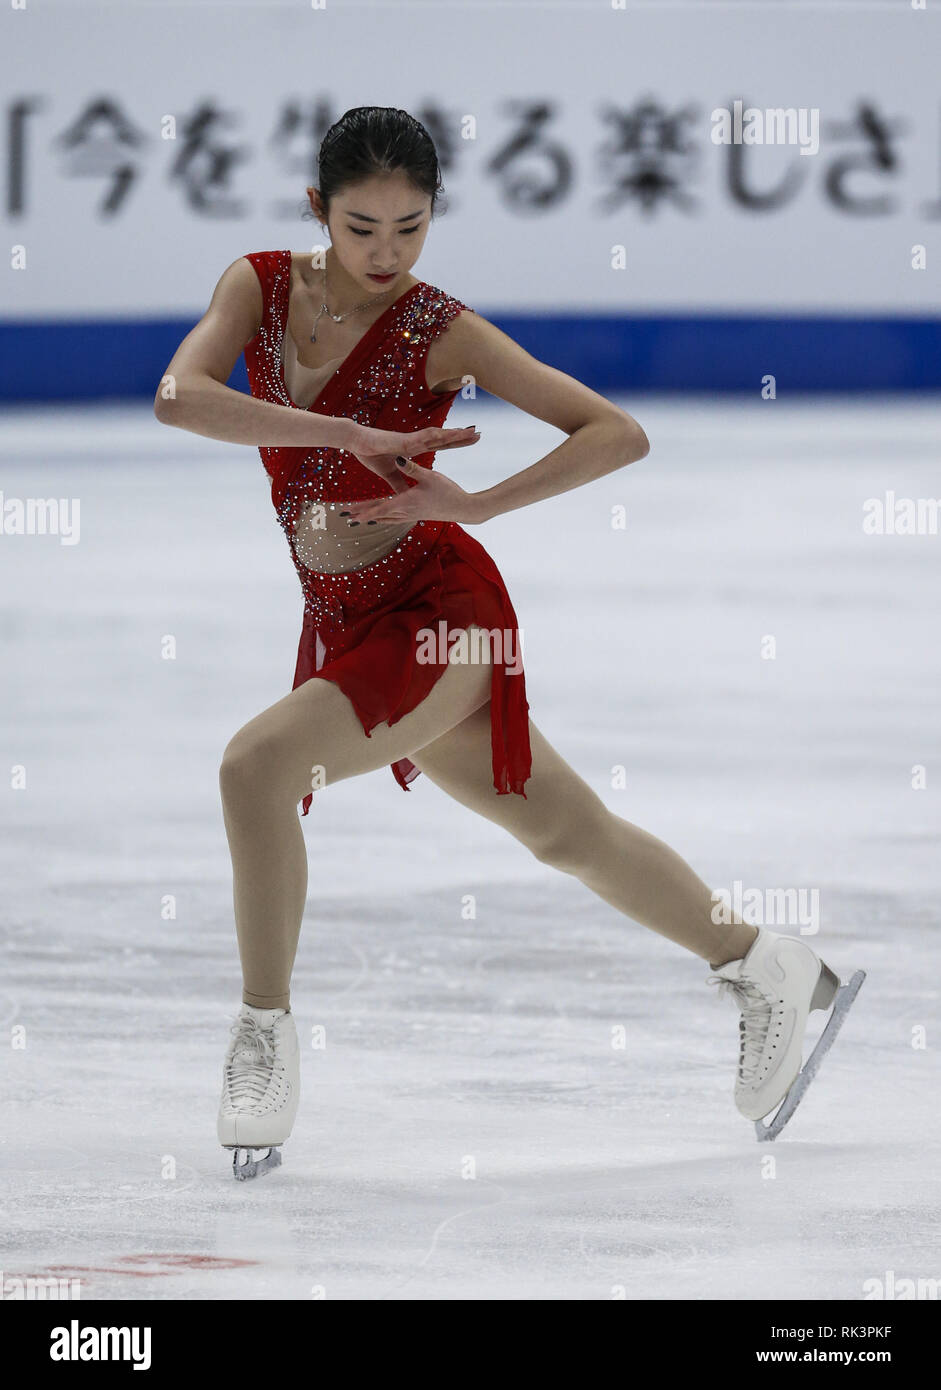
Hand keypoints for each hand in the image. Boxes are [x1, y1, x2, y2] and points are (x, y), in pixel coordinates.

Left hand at [341, 456, 490, 525]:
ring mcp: (411, 515)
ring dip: (372, 517)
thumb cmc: (448, 491)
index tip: (350, 512)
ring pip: (386, 518)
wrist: (463, 508)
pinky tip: (382, 518)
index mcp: (406, 502)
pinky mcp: (416, 514)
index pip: (380, 507)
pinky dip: (384, 518)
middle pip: (379, 514)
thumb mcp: (430, 476)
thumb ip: (412, 468)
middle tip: (346, 516)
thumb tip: (398, 458)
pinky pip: (395, 518)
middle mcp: (406, 511)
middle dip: (362, 514)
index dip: (364, 509)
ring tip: (359, 519)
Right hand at [345, 422, 480, 493]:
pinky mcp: (401, 441)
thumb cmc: (371, 454)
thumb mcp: (390, 473)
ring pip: (436, 435)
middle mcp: (415, 442)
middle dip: (460, 436)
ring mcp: (409, 440)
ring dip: (452, 433)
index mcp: (415, 448)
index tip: (471, 440)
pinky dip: (431, 436)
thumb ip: (401, 482)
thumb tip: (408, 494)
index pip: (440, 444)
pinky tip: (444, 433)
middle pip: (443, 438)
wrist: (356, 442)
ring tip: (469, 430)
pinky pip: (420, 438)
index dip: (455, 442)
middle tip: (479, 433)